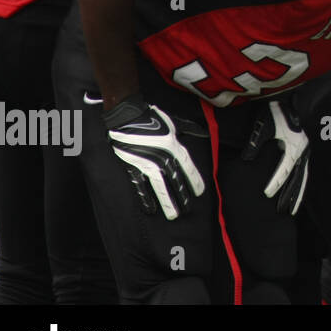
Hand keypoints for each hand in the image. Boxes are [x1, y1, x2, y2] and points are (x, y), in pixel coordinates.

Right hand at [103, 96, 204, 220]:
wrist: (126, 115)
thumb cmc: (152, 118)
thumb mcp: (175, 122)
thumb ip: (190, 129)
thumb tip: (204, 133)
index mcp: (174, 146)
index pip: (187, 167)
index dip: (194, 180)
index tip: (199, 192)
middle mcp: (163, 156)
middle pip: (175, 180)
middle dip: (182, 195)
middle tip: (188, 209)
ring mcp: (147, 162)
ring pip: (160, 186)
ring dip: (167, 201)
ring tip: (174, 215)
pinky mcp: (132, 166)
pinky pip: (140, 185)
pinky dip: (145, 197)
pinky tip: (151, 209)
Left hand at [241, 98, 308, 214]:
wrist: (291, 97)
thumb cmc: (275, 110)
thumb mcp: (263, 124)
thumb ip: (255, 142)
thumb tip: (246, 159)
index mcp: (293, 146)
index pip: (284, 169)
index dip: (275, 182)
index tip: (267, 194)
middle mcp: (302, 151)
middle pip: (298, 177)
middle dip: (291, 195)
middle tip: (283, 210)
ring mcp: (305, 150)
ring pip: (303, 176)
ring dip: (298, 192)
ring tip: (291, 208)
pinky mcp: (304, 148)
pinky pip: (304, 170)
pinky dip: (300, 182)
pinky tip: (295, 190)